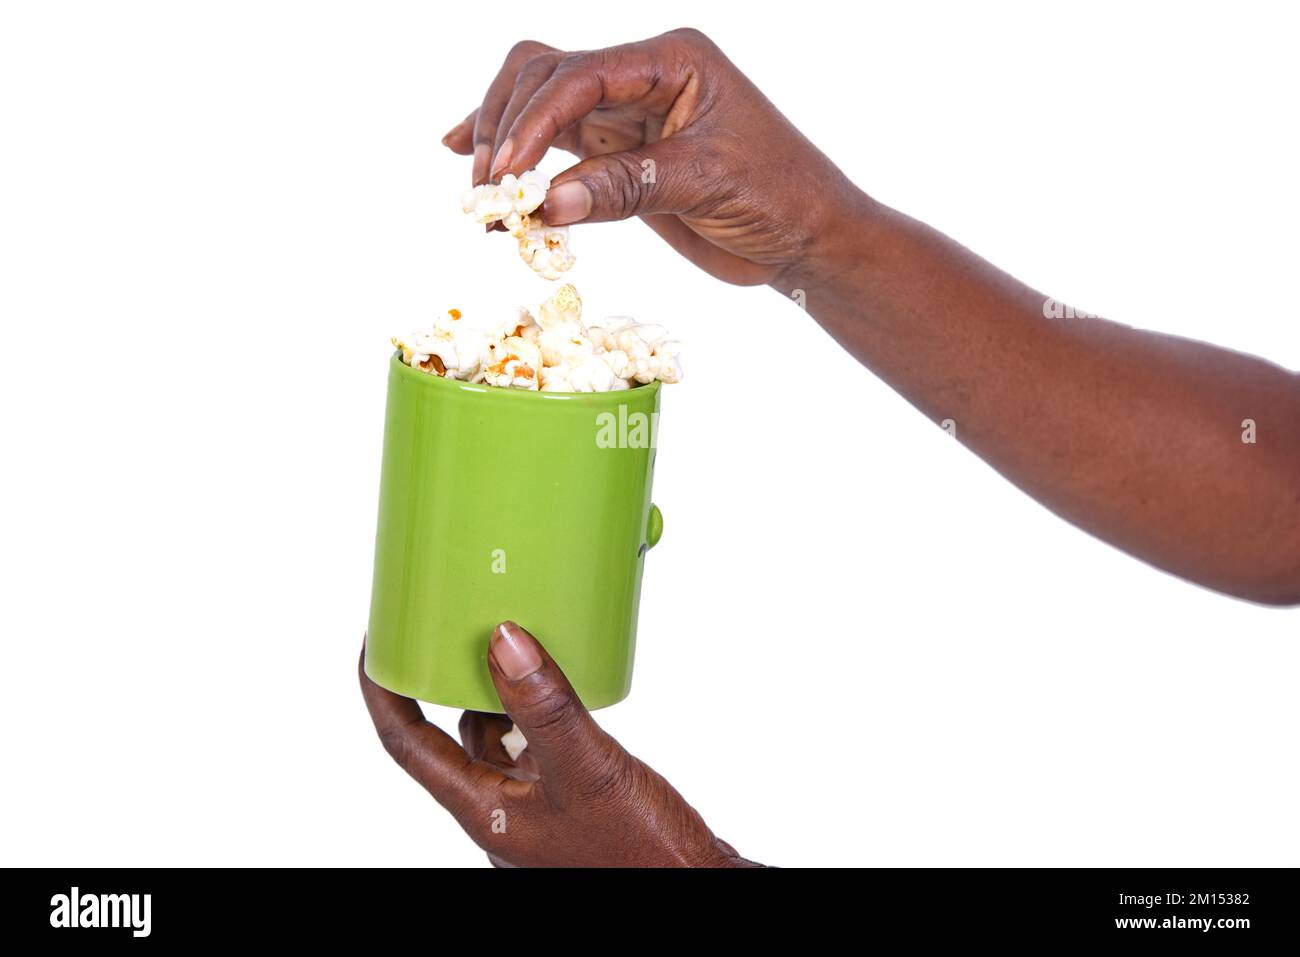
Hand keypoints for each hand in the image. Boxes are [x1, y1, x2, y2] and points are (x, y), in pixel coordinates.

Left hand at [360, 621, 756, 866]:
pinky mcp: (576, 806)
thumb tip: (502, 642)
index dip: (384, 695)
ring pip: (498, 743)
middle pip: (450, 742)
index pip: (409, 747)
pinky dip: (538, 711)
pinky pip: (539, 748)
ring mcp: (540, 812)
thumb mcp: (588, 771)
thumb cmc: (642, 857)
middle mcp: (504, 814)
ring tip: (504, 644)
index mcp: (486, 813)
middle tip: (442, 629)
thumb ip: (545, 708)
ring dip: (493, 696)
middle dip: (440, 686)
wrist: (698, 890)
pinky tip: (562, 687)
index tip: (375, 645)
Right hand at [441, 28, 863, 285]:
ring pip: (539, 103)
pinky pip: (553, 143)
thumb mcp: (705, 184)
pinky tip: (469, 157)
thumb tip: (545, 205)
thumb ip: (625, 188)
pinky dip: (516, 155)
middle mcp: (642, 75)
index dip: (534, 120)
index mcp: (673, 59)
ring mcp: (626, 112)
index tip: (506, 172)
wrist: (805, 237)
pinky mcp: (617, 151)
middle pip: (545, 75)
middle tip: (487, 190)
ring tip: (480, 194)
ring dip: (501, 141)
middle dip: (507, 128)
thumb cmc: (779, 196)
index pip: (582, 75)